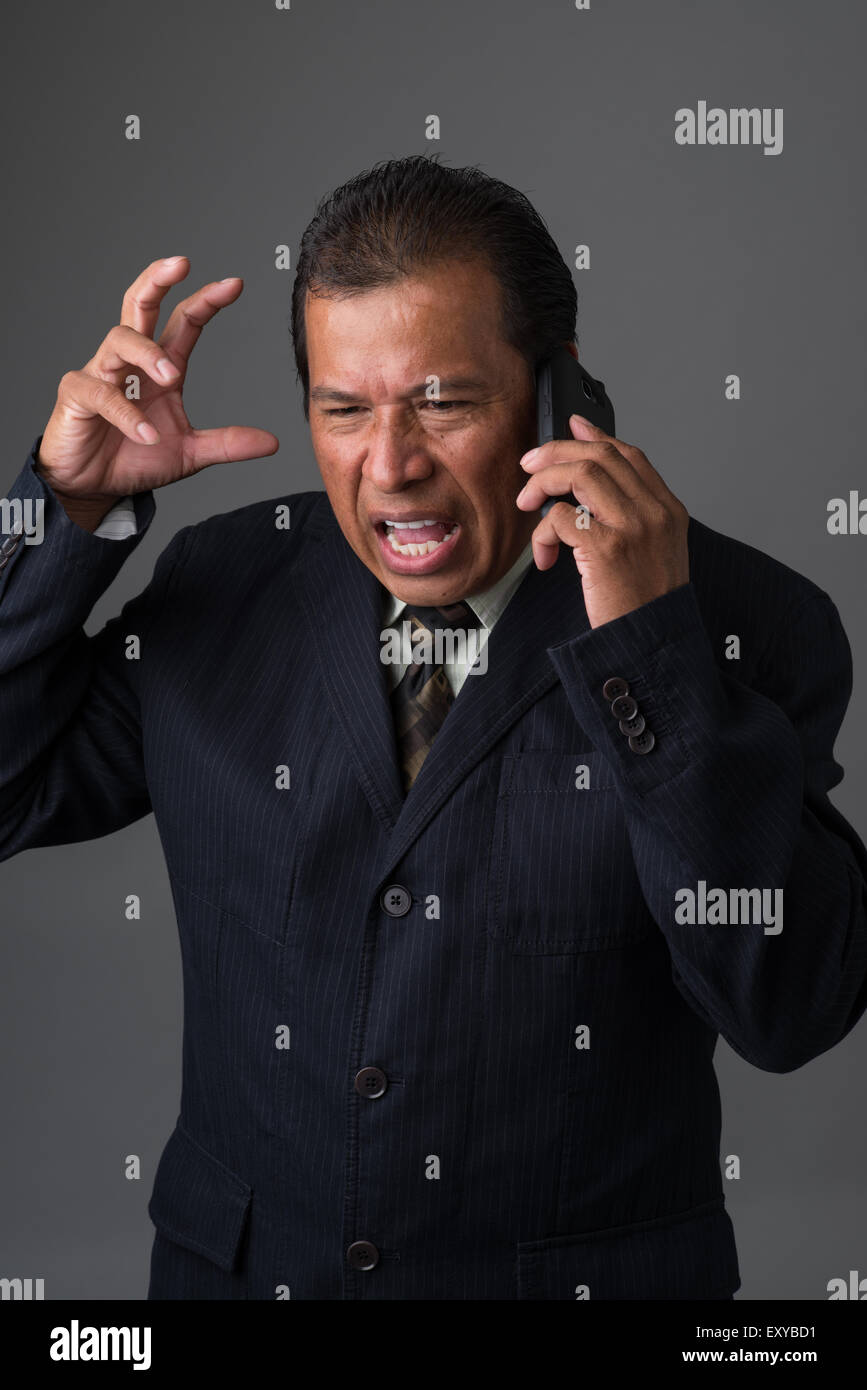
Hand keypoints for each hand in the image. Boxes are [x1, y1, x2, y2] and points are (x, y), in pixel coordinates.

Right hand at [36, 256, 278, 506]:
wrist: (95, 487)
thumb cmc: (135, 459)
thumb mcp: (190, 454)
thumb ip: (227, 444)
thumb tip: (272, 443)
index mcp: (160, 367)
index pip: (184, 322)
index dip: (206, 300)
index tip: (234, 284)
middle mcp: (130, 361)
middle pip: (139, 303)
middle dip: (158, 279)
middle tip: (182, 263)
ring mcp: (100, 373)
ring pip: (120, 338)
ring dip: (148, 353)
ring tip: (171, 377)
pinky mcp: (77, 395)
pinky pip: (100, 392)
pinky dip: (126, 413)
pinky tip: (146, 434)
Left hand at [515, 413, 689, 628]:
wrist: (652, 643)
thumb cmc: (646, 604)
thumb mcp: (654, 551)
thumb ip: (631, 515)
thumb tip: (590, 482)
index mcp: (668, 509)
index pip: (629, 455)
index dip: (595, 435)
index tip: (570, 427)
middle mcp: (654, 512)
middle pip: (599, 455)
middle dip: (555, 454)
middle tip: (528, 467)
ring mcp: (632, 528)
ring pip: (580, 474)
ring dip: (543, 484)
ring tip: (527, 505)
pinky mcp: (607, 549)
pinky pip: (560, 517)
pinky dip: (542, 532)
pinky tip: (545, 555)